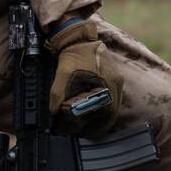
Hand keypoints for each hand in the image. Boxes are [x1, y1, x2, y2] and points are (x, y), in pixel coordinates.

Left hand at [46, 18, 121, 134]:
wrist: (78, 37)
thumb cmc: (73, 55)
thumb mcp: (63, 74)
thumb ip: (58, 93)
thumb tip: (54, 112)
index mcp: (107, 82)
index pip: (107, 111)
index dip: (96, 124)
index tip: (85, 132)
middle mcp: (115, 83)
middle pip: (112, 112)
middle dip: (99, 124)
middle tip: (86, 133)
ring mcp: (116, 80)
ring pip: (113, 107)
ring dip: (102, 118)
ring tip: (89, 127)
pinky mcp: (112, 78)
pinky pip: (112, 99)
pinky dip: (104, 109)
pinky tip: (94, 114)